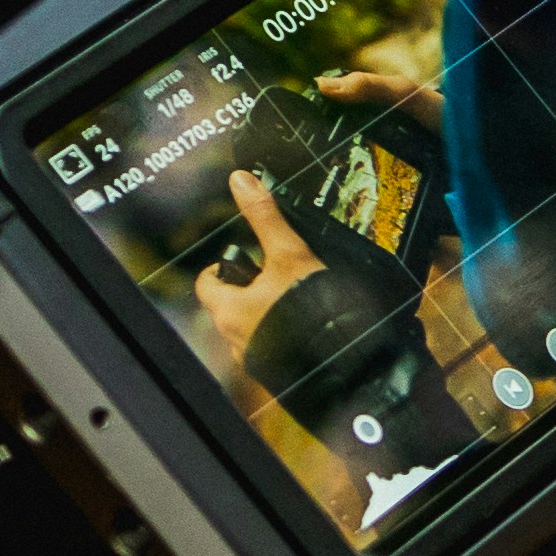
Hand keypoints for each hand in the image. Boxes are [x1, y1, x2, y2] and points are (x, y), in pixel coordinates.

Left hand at [191, 170, 324, 372]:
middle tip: (280, 275)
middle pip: (232, 303)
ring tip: (300, 299)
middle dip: (252, 289)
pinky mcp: (281, 374)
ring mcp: (257, 360)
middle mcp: (235, 340)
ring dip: (270, 313)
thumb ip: (265, 218)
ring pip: (254, 326)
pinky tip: (310, 325)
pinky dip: (286, 335)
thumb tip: (241, 181)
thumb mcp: (290, 254)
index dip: (223, 266)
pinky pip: (275, 348)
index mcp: (228, 311)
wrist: (348, 366)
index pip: (207, 282)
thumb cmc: (312, 312)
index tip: (246, 258)